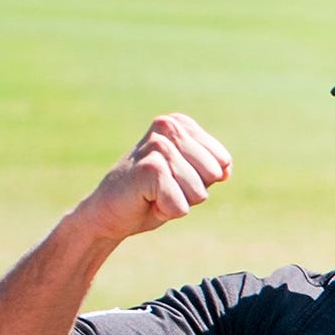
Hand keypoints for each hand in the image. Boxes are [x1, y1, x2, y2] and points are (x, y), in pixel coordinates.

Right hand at [69, 115, 230, 243]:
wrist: (109, 211)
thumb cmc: (152, 194)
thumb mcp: (189, 176)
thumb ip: (212, 168)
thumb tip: (225, 169)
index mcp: (180, 124)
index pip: (222, 161)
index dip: (203, 179)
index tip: (174, 177)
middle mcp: (168, 127)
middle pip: (213, 174)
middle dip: (193, 190)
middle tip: (163, 187)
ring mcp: (158, 145)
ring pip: (199, 192)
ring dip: (179, 201)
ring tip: (154, 193)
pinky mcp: (149, 168)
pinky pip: (181, 205)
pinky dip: (167, 211)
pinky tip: (146, 200)